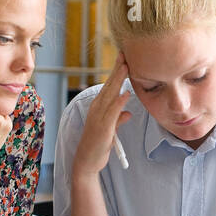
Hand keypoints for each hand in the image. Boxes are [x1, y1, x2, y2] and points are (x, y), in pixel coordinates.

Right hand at [72, 52, 132, 179]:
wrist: (87, 161)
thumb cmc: (98, 145)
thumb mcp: (111, 130)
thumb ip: (119, 119)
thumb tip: (128, 112)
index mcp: (99, 107)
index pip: (110, 86)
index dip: (117, 72)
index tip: (125, 58)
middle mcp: (97, 108)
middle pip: (109, 85)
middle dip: (117, 69)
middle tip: (125, 53)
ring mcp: (99, 117)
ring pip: (110, 94)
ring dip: (118, 80)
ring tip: (126, 66)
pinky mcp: (103, 128)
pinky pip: (112, 112)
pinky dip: (119, 102)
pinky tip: (126, 93)